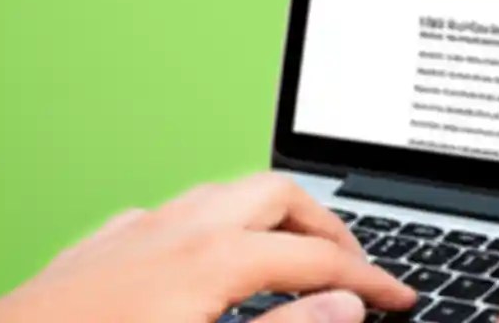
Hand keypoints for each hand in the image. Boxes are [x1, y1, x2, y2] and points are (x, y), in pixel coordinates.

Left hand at [0, 173, 414, 322]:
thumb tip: (344, 305)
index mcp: (215, 258)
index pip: (319, 257)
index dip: (369, 280)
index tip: (398, 299)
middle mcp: (179, 228)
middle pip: (280, 196)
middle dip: (327, 224)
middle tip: (354, 265)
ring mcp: (136, 232)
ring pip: (225, 194)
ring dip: (272, 216)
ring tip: (295, 253)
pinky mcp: (100, 249)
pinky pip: (172, 215)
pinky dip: (213, 227)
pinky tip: (207, 259)